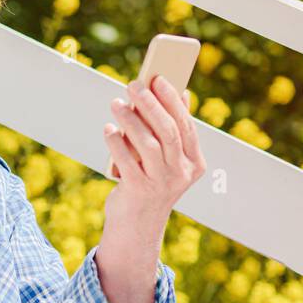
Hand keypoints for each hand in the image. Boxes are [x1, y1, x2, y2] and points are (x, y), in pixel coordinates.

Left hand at [102, 74, 205, 229]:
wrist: (138, 224)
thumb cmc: (151, 182)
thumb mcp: (168, 159)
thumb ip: (173, 129)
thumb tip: (180, 92)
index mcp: (193, 162)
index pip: (185, 125)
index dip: (171, 100)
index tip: (158, 78)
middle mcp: (180, 173)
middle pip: (168, 131)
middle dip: (150, 104)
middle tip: (134, 84)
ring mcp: (160, 184)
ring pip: (147, 144)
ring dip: (130, 120)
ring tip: (116, 103)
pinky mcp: (138, 191)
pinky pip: (126, 160)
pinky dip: (115, 142)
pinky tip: (108, 128)